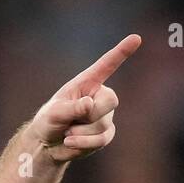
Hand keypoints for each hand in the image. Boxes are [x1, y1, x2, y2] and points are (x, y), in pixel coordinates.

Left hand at [29, 33, 140, 163]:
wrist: (47, 144)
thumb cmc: (49, 121)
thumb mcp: (54, 113)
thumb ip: (71, 108)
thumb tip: (90, 105)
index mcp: (87, 83)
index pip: (107, 65)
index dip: (121, 52)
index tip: (136, 38)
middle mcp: (100, 95)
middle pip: (111, 100)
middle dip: (90, 114)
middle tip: (70, 121)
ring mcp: (105, 115)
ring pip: (103, 124)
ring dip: (79, 132)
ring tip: (67, 132)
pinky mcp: (106, 133)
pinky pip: (102, 139)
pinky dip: (84, 143)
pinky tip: (70, 142)